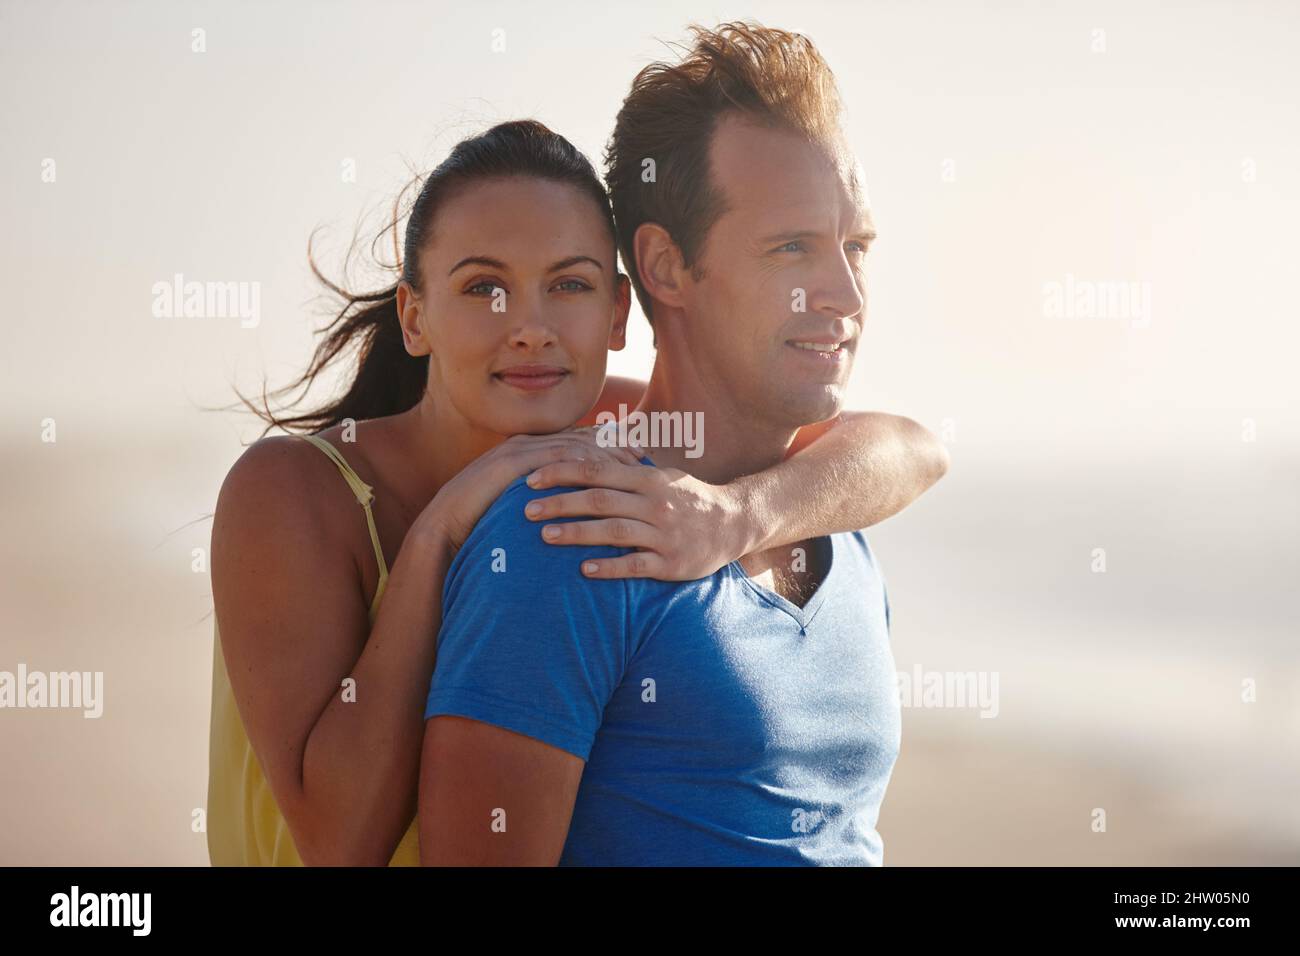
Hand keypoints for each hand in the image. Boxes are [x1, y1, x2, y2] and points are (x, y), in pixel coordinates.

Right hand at [422, 429, 643, 551]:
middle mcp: (527, 443)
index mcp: (531, 451)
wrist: (445, 526)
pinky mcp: (512, 462)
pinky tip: (603, 469)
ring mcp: (519, 449)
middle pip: (581, 435)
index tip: (638, 458)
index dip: (610, 446)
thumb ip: (547, 501)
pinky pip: (553, 455)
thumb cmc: (482, 523)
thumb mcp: (522, 507)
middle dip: (615, 444)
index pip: (578, 441)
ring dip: (604, 450)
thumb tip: (575, 514)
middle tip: (643, 456)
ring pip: (572, 442)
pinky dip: (580, 459)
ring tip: (631, 463)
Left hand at [522, 460, 751, 580]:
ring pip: (614, 531)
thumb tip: (582, 451)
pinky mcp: (672, 563)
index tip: (530, 479)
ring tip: (545, 536)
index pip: (597, 470)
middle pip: (599, 500)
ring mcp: (664, 534)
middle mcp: (655, 504)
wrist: (735, 523)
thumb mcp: (661, 475)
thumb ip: (625, 467)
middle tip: (526, 510)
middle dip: (560, 503)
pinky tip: (584, 570)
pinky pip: (636, 565)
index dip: (561, 473)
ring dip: (577, 533)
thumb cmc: (688, 498)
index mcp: (648, 479)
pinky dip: (610, 567)